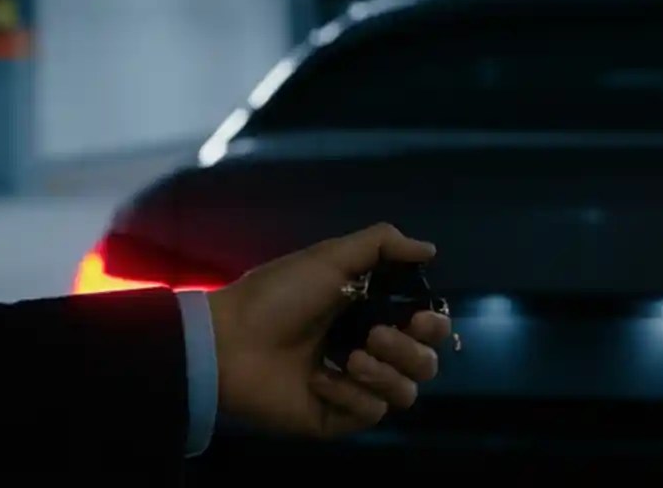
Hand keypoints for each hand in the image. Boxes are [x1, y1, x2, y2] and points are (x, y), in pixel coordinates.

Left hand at [207, 223, 451, 438]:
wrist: (229, 340)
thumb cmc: (279, 296)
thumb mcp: (330, 257)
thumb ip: (382, 245)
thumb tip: (430, 249)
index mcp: (374, 315)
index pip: (427, 329)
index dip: (433, 326)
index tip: (419, 317)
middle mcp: (371, 352)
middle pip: (425, 363)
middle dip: (410, 350)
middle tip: (376, 336)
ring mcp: (355, 388)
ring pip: (405, 393)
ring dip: (386, 374)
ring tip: (351, 359)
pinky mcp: (336, 418)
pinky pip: (370, 414)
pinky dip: (351, 396)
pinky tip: (319, 380)